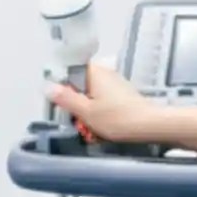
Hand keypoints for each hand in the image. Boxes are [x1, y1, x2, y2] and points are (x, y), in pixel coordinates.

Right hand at [47, 64, 161, 142]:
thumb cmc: (117, 118)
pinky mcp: (123, 94)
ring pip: (92, 94)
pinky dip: (100, 112)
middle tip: (78, 119)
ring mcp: (115, 83)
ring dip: (88, 110)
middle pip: (80, 84)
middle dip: (76, 102)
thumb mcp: (86, 112)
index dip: (63, 86)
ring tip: (91, 126)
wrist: (149, 126)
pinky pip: (103, 100)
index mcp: (94, 72)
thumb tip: (47, 87)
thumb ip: (65, 99)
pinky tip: (103, 126)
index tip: (62, 102)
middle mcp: (105, 73)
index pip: (70, 70)